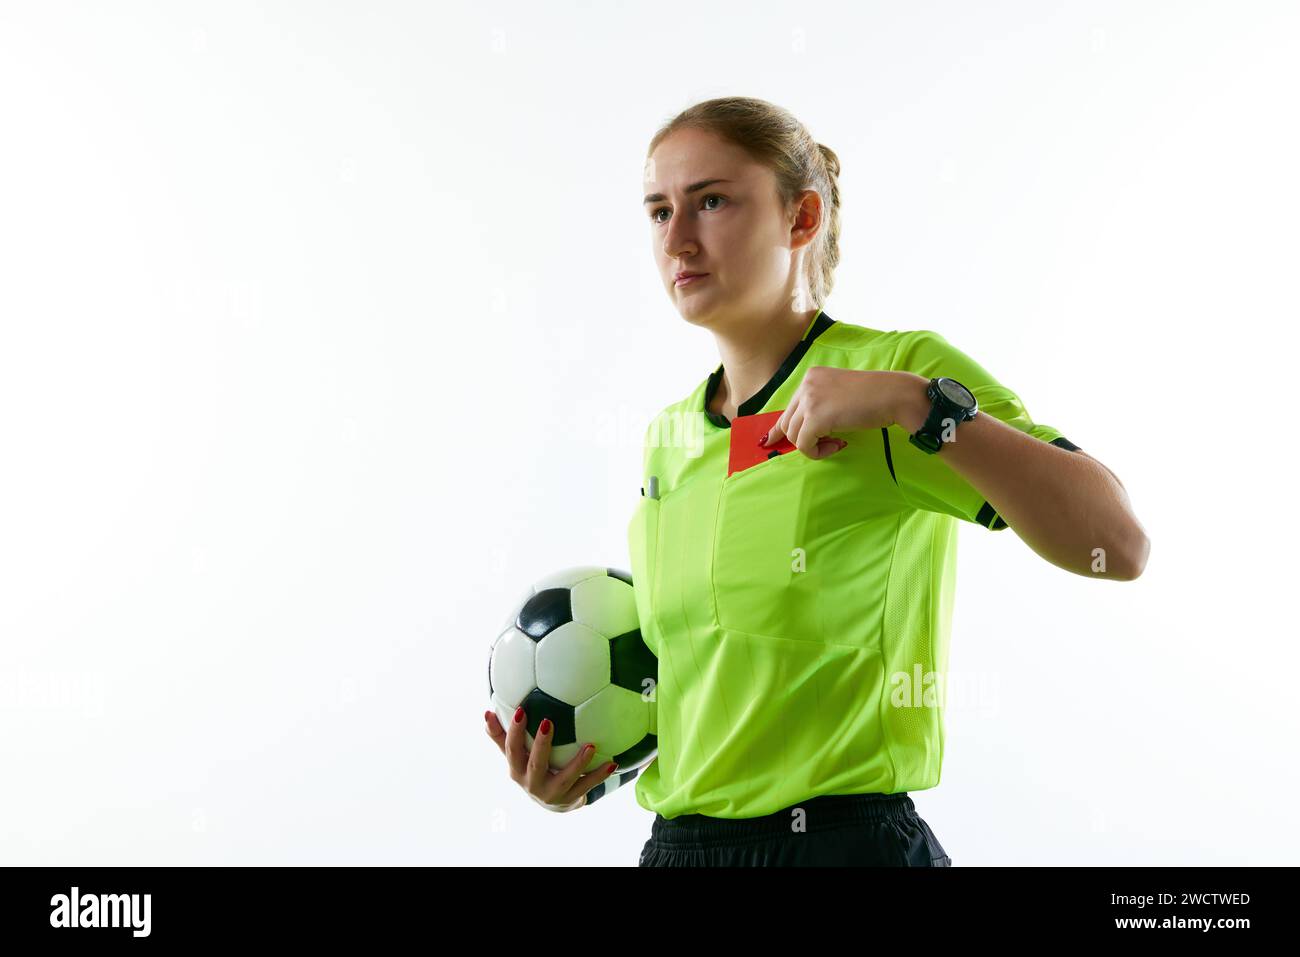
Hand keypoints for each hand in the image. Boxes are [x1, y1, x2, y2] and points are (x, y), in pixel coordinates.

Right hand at [484, 706, 617, 811]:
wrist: (550, 803)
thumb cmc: (530, 768)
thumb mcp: (515, 756)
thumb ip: (501, 736)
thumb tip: (486, 712)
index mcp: (516, 770)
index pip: (512, 750)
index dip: (514, 732)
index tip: (521, 710)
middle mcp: (532, 784)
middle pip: (535, 765)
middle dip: (541, 745)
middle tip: (547, 721)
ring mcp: (552, 794)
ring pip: (565, 779)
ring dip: (578, 763)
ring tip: (590, 746)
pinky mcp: (570, 800)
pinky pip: (587, 787)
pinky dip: (599, 775)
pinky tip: (612, 763)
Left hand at [760, 368, 927, 458]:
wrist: (893, 394)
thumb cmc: (874, 397)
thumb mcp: (839, 395)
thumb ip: (820, 406)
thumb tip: (803, 430)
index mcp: (811, 377)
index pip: (789, 407)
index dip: (778, 427)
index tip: (770, 440)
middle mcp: (806, 385)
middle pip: (787, 422)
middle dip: (800, 439)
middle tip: (824, 446)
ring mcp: (810, 400)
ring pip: (793, 435)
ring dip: (812, 446)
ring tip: (835, 444)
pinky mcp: (816, 417)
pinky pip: (803, 444)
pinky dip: (816, 452)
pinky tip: (836, 446)